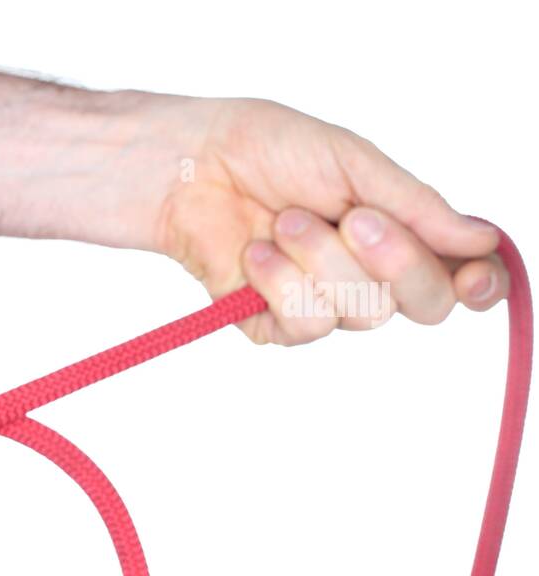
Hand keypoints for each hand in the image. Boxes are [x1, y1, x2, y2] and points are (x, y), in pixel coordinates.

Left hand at [149, 97, 506, 343]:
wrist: (192, 167)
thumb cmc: (269, 152)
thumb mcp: (354, 164)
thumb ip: (417, 206)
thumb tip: (480, 240)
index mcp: (398, 233)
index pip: (455, 278)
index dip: (476, 284)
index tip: (472, 276)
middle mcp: (367, 276)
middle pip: (421, 304)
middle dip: (392, 258)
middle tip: (353, 218)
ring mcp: (321, 303)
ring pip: (362, 315)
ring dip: (321, 260)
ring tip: (283, 221)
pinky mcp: (273, 325)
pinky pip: (306, 325)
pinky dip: (280, 283)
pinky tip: (254, 253)